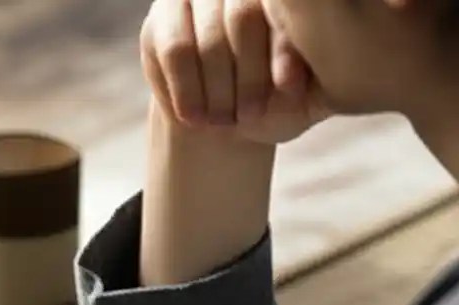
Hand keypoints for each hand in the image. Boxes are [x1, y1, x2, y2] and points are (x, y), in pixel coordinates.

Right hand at [140, 0, 329, 144]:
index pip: (280, 12)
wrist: (236, 105)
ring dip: (213, 90)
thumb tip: (297, 77)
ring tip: (223, 124)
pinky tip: (194, 118)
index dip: (285, 48)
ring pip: (204, 40)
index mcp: (282, 1)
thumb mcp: (311, 88)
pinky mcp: (162, 17)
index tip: (290, 89)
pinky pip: (173, 53)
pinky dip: (185, 91)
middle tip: (250, 117)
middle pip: (243, 17)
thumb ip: (309, 73)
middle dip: (247, 75)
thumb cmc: (286, 93)